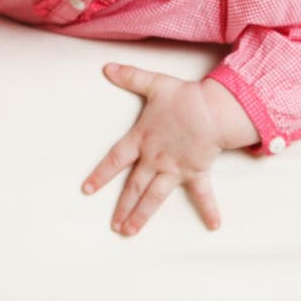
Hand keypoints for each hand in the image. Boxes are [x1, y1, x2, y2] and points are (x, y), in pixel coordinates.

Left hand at [82, 63, 224, 235]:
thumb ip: (129, 76)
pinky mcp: (196, 171)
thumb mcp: (153, 83)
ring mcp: (175, 168)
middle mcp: (155, 158)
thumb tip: (106, 67)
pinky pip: (202, 194)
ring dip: (143, 215)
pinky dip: (209, 209)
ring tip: (130, 232)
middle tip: (114, 226)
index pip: (115, 159)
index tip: (86, 190)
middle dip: (123, 206)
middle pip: (134, 186)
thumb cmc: (183, 97)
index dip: (100, 174)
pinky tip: (214, 225)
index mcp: (142, 139)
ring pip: (155, 197)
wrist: (211, 109)